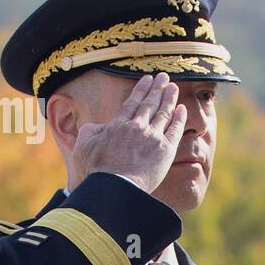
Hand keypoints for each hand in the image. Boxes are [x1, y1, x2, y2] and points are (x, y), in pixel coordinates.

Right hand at [69, 73, 186, 193]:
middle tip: (163, 77)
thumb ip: (90, 131)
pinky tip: (182, 108)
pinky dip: (179, 118)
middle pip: (150, 103)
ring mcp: (152, 137)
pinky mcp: (165, 150)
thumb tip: (100, 126)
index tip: (147, 79)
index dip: (141, 89)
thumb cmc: (96, 170)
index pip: (132, 102)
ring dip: (169, 98)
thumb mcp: (83, 146)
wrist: (114, 188)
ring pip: (163, 113)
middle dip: (157, 88)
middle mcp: (137, 127)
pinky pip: (175, 129)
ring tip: (173, 87)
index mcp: (118, 125)